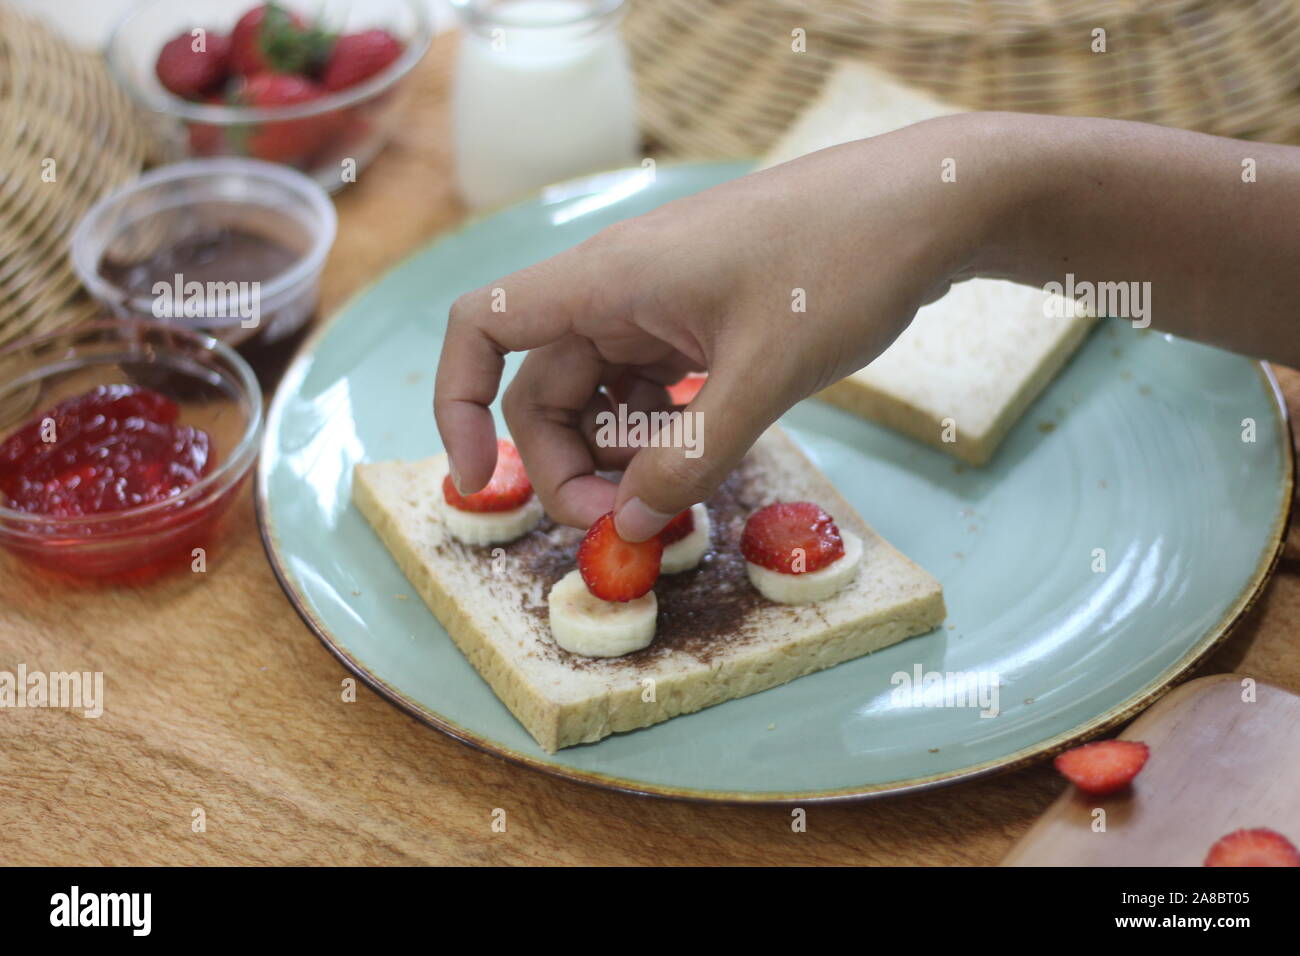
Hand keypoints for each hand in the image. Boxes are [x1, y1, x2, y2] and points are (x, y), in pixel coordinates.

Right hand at [434, 113, 1011, 538]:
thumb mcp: (763, 375)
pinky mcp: (700, 320)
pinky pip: (652, 388)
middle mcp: (619, 290)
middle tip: (627, 527)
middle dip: (569, 467)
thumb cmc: (842, 264)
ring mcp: (660, 304)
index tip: (478, 481)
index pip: (482, 326)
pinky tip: (702, 458)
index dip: (457, 403)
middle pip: (545, 390)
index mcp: (607, 281)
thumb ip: (691, 457)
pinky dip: (662, 433)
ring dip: (620, 458)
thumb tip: (631, 526)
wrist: (926, 205)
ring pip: (602, 397)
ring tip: (677, 496)